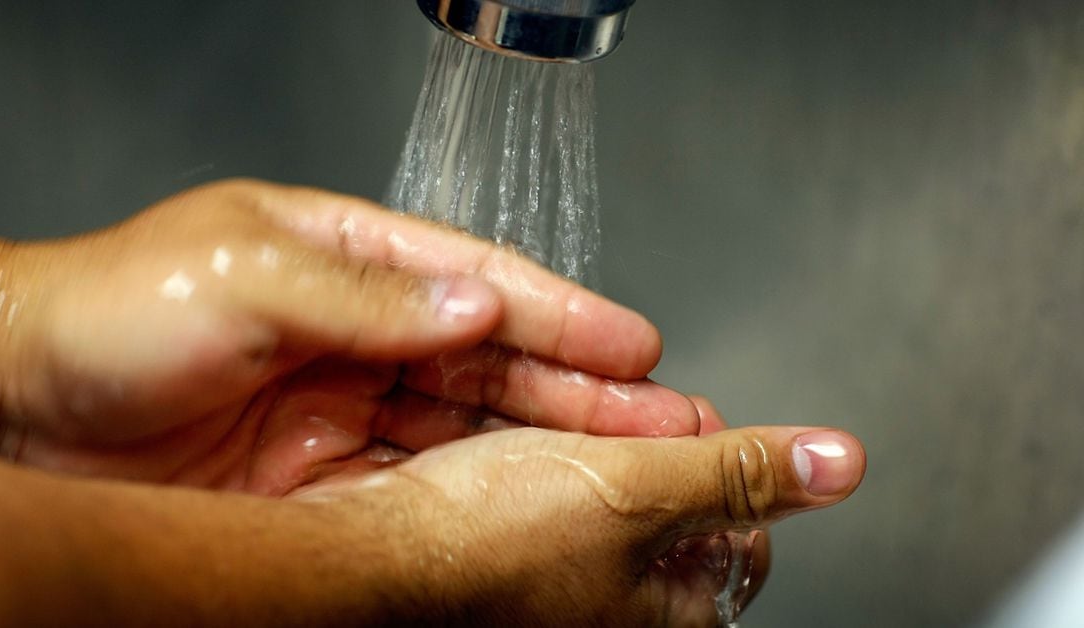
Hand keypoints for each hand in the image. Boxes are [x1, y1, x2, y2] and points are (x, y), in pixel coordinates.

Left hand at [0, 180, 710, 492]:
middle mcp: (356, 328)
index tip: (637, 345)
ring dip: (543, 443)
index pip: (477, 280)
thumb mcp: (241, 278)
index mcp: (344, 254)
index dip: (564, 314)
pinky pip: (414, 478)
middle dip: (581, 388)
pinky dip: (473, 492)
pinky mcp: (315, 471)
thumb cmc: (109, 309)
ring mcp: (341, 401)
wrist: (11, 394)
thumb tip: (478, 303)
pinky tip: (527, 505)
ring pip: (466, 423)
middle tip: (668, 415)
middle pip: (491, 358)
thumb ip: (365, 296)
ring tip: (627, 463)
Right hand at [299, 422, 863, 626]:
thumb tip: (839, 464)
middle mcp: (612, 609)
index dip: (723, 463)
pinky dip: (537, 451)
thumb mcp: (636, 489)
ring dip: (590, 439)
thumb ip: (739, 472)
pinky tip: (508, 430)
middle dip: (650, 444)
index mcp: (667, 610)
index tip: (693, 423)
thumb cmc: (488, 546)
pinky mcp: (501, 554)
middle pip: (669, 508)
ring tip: (561, 411)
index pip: (742, 536)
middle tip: (623, 412)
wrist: (366, 555)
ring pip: (602, 492)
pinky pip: (542, 489)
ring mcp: (554, 584)